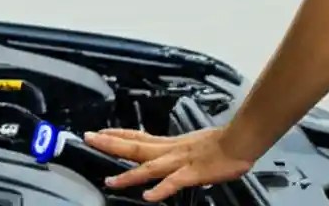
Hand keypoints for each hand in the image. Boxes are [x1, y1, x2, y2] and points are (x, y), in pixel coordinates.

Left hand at [84, 127, 254, 201]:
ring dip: (128, 175)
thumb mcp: (193, 143)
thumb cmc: (221, 143)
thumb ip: (179, 151)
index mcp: (170, 143)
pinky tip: (148, 196)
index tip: (98, 132)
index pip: (137, 136)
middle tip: (88, 138)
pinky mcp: (192, 173)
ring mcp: (179, 162)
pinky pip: (173, 182)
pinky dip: (160, 189)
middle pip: (135, 146)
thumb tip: (170, 157)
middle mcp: (170, 150)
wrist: (239, 141)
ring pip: (149, 167)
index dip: (116, 134)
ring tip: (110, 182)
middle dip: (110, 144)